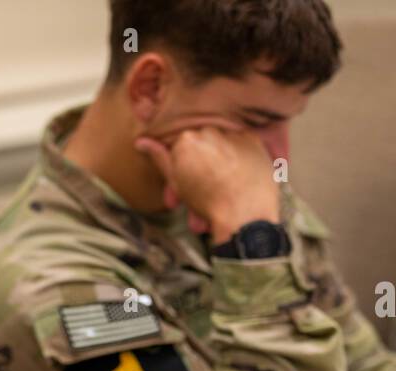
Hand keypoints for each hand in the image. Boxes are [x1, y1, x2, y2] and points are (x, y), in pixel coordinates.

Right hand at [134, 127, 279, 242]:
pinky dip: (238, 161)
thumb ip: (160, 158)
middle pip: (202, 145)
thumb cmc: (208, 203)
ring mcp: (233, 134)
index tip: (182, 186)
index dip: (180, 168)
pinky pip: (241, 146)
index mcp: (186, 139)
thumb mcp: (177, 182)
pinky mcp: (254, 141)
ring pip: (221, 148)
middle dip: (199, 170)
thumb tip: (141, 141)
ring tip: (218, 198)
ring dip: (218, 170)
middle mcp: (210, 130)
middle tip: (199, 196)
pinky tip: (236, 181)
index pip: (179, 146)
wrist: (245, 216)